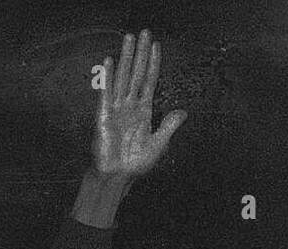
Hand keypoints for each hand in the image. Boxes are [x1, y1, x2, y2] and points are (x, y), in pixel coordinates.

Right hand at [92, 30, 185, 181]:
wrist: (116, 177)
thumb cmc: (135, 164)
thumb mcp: (157, 145)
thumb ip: (168, 127)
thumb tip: (183, 112)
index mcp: (144, 111)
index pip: (149, 81)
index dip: (153, 64)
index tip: (156, 46)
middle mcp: (130, 106)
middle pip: (136, 74)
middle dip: (140, 53)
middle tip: (143, 32)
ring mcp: (116, 109)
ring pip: (123, 78)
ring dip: (126, 58)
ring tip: (129, 39)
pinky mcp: (103, 115)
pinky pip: (106, 93)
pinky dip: (108, 77)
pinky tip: (110, 62)